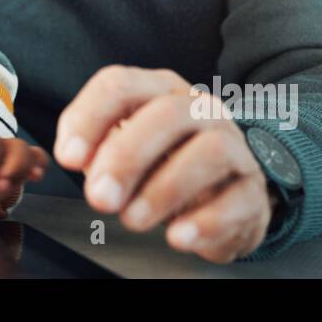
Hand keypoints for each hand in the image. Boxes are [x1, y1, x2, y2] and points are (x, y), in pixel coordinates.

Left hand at [54, 66, 276, 263]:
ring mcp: (233, 145)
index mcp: (159, 90)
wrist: (226, 196)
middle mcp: (199, 109)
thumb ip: (96, 149)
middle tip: (100, 197)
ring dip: (165, 189)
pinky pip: (238, 199)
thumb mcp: (124, 150)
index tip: (68, 158)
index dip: (89, 118)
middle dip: (126, 157)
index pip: (120, 84)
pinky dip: (205, 221)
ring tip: (133, 219)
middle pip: (166, 113)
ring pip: (209, 151)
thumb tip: (76, 155)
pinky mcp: (253, 190)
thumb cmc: (165, 165)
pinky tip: (178, 236)